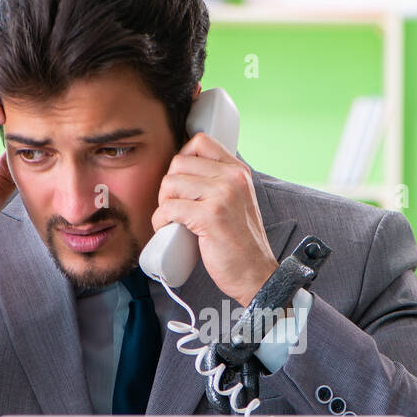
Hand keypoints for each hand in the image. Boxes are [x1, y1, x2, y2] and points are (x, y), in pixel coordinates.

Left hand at [150, 132, 278, 306]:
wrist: (255, 274)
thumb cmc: (241, 243)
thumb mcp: (237, 201)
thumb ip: (218, 182)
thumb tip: (182, 170)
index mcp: (239, 172)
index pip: (200, 141)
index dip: (182, 158)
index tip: (181, 182)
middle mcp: (233, 178)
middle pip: (179, 162)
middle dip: (169, 186)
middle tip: (175, 206)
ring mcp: (222, 196)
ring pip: (170, 183)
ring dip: (163, 204)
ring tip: (173, 219)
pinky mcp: (210, 217)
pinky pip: (169, 208)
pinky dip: (161, 221)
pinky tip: (169, 229)